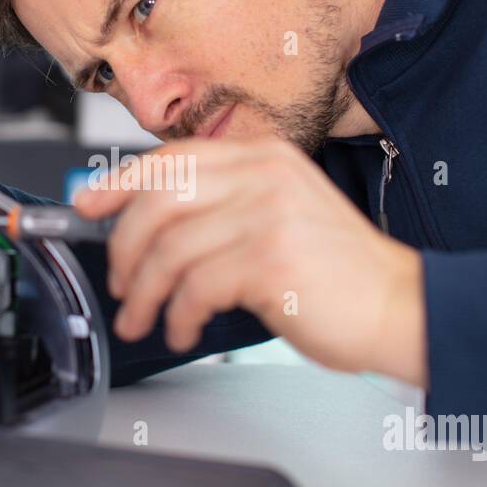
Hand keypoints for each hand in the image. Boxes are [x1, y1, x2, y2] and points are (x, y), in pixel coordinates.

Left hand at [74, 137, 427, 386]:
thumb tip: (148, 223)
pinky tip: (183, 330)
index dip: (118, 183)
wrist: (398, 305)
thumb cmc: (336, 271)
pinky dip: (177, 315)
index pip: (169, 159)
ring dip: (144, 293)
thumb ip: (223, 206)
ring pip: (169, 249)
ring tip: (143, 319)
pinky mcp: (269, 259)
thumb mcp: (278, 215)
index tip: (88, 206)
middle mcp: (262, 175)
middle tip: (120, 283)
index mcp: (262, 156)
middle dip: (124, 248)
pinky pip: (194, 287)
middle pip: (157, 200)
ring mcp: (266, 214)